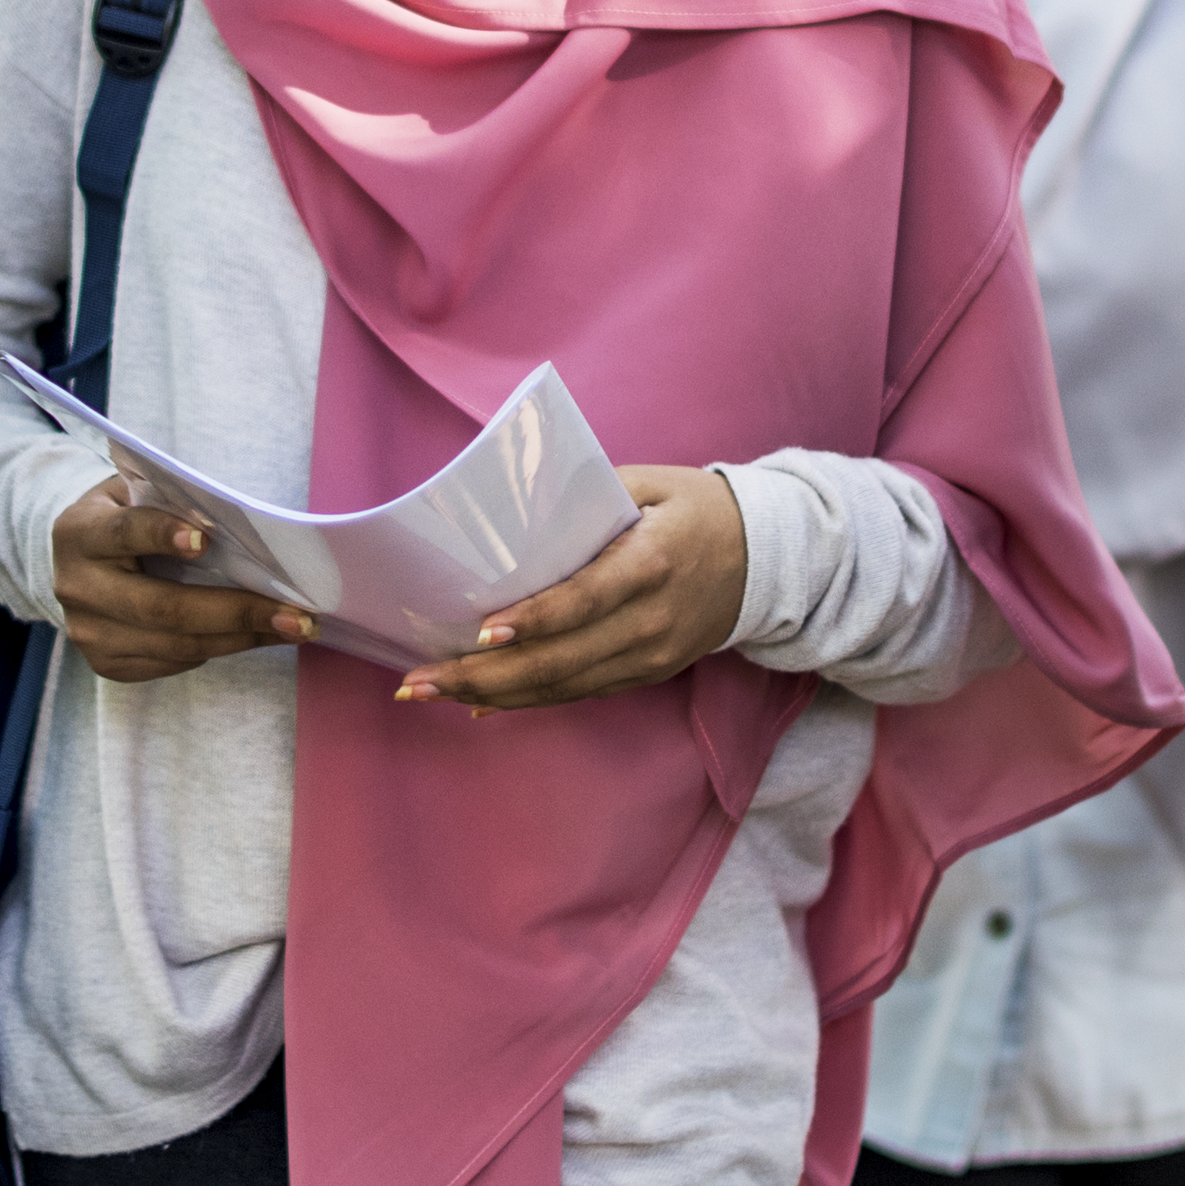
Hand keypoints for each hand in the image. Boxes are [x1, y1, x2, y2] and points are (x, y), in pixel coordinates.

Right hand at [49, 477, 311, 683]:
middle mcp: (77, 587)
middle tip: (295, 614)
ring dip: (242, 639)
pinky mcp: (105, 663)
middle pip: (162, 608)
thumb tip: (236, 522)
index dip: (163, 535)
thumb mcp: (134, 492)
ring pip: (176, 645)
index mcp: (80, 532)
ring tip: (293, 629)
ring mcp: (88, 633)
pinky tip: (254, 635)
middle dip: (236, 611)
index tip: (207, 539)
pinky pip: (173, 663)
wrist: (78, 560)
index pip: (123, 533)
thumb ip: (171, 501)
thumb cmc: (123, 515)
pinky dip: (219, 649)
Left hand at [399, 465, 744, 714]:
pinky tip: (479, 702)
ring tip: (430, 693)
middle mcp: (651, 620)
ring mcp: (651, 656)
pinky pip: (579, 694)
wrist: (766, 559)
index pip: (586, 599)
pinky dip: (527, 701)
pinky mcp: (647, 674)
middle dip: (483, 676)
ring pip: (563, 687)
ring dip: (492, 695)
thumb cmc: (695, 508)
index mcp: (652, 562)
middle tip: (418, 682)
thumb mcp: (649, 483)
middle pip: (561, 660)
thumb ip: (586, 495)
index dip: (534, 621)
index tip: (480, 635)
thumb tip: (512, 513)